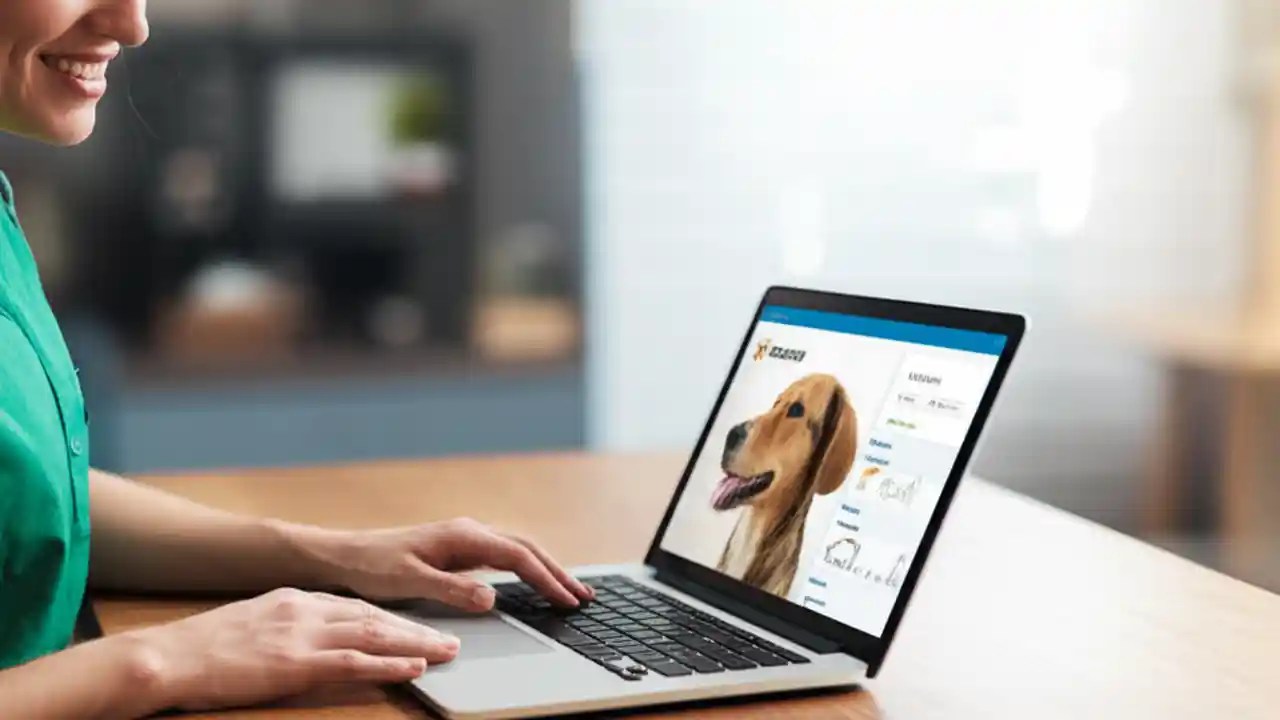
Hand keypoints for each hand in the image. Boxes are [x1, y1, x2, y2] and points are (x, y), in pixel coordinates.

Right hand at [132, 588, 458, 711]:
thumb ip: (285, 625)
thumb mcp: (252, 624)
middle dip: (414, 627)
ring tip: (446, 651)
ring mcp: (302, 635)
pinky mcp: (296, 663)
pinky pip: (354, 662)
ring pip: (374, 635)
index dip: (392, 616)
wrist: (169, 656)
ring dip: (416, 643)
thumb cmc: (202, 648)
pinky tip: (414, 667)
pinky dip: (389, 664)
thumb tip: (306, 638)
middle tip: (447, 637)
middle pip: (374, 616)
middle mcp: (306, 609)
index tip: (416, 624)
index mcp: (295, 599)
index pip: (356, 605)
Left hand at [293, 518, 594, 610]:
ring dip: (546, 569)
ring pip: (518, 550)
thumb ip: (452, 589)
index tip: (567, 600)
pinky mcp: (459, 550)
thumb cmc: (373, 565)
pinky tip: (534, 581)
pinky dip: (527, 568)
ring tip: (570, 590)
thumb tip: (492, 597)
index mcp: (463, 535)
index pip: (518, 557)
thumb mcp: (410, 581)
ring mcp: (466, 539)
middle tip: (584, 597)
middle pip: (527, 549)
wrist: (344, 554)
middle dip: (558, 572)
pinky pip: (504, 556)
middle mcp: (470, 532)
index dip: (547, 579)